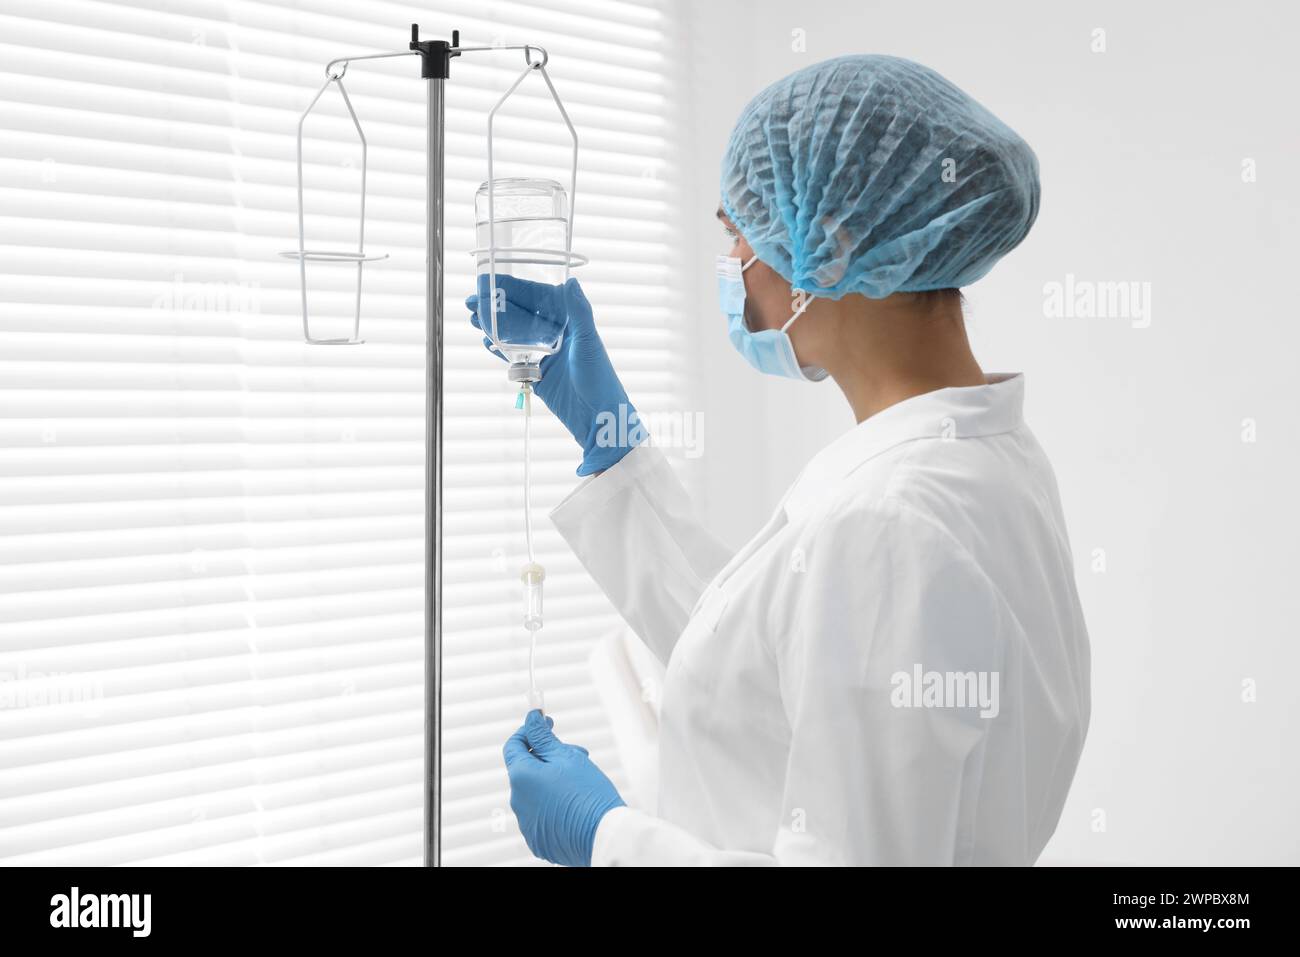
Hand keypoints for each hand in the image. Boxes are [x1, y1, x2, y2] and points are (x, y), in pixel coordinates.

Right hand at [466, 276, 644, 475]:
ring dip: (494, 325)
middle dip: (497, 306)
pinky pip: (514, 358)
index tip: (493, 280)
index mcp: (570, 323)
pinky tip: (486, 341)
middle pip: (521, 315)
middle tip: (472, 300)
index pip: (539, 298)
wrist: (598, 419)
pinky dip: (500, 349)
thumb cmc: (601, 379)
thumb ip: (579, 313)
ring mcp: (545, 355)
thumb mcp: (589, 343)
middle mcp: (556, 335)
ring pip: (514, 334)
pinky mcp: (538, 375)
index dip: (516, 288)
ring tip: (473, 317)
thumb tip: (571, 281)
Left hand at [502, 709, 624, 865]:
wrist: (604, 836)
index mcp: (521, 777)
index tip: (546, 724)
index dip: (529, 732)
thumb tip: (531, 719)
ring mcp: (527, 823)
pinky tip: (576, 802)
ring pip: (536, 791)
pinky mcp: (538, 839)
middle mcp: (517, 801)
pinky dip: (555, 803)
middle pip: (528, 769)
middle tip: (575, 754)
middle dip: (549, 757)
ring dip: (552, 780)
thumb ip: (543, 737)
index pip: (513, 745)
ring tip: (581, 780)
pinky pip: (542, 813)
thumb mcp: (567, 757)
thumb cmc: (588, 795)